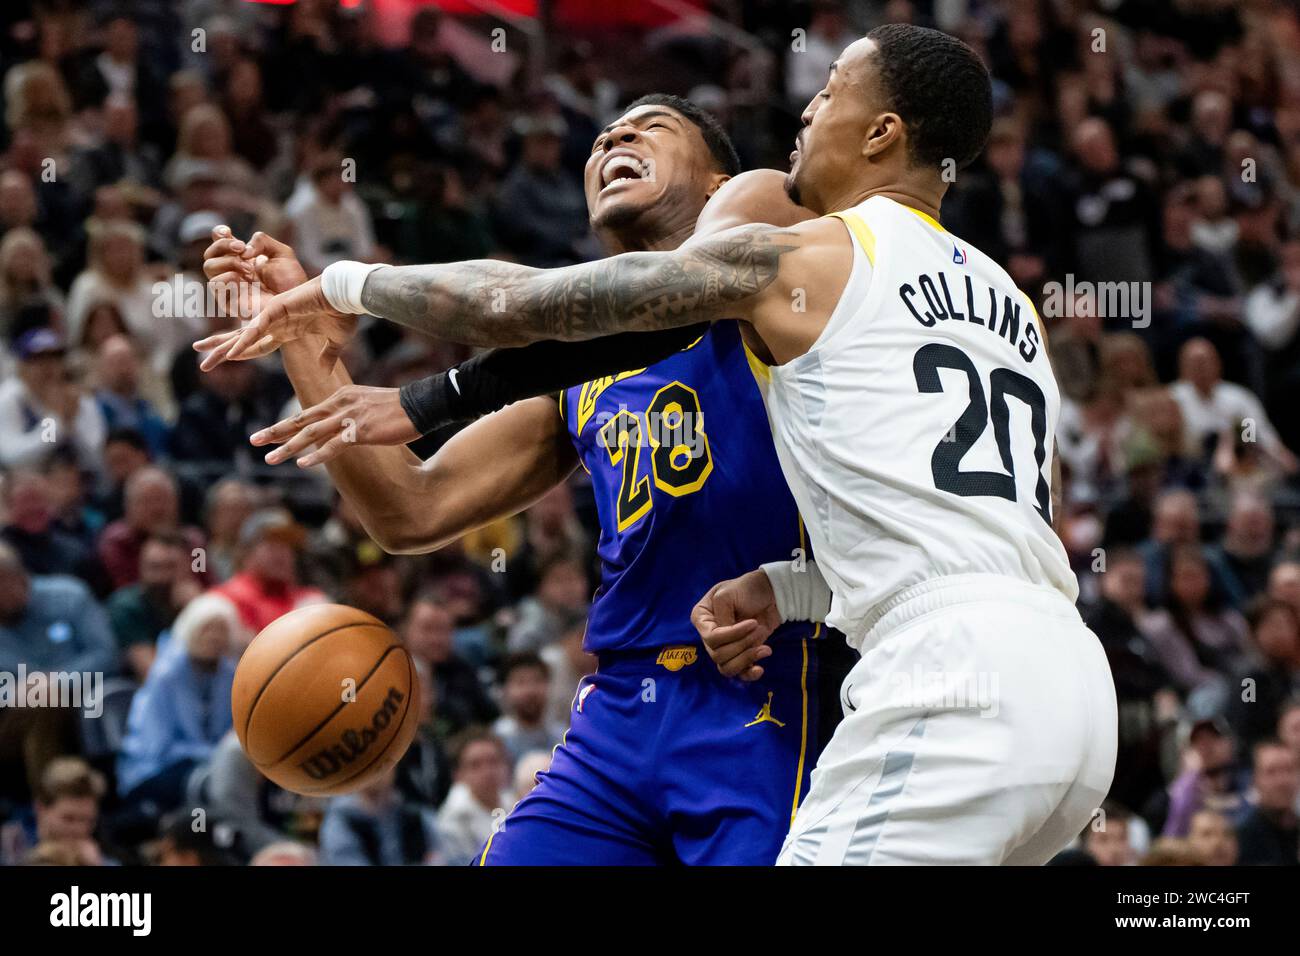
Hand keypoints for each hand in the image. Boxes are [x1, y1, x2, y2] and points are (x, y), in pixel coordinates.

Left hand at [195, 276, 356, 369]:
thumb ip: (328, 356)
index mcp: (287, 329)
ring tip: (204, 359)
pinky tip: (231, 354)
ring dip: (223, 348)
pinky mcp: (276, 310)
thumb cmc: (343, 314)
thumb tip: (325, 371)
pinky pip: (256, 329)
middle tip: (203, 362)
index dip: (244, 351)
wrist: (347, 297)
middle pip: (243, 338)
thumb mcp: (336, 342)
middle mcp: (275, 322)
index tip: (229, 358)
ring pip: (243, 334)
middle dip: (222, 349)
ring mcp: (273, 315)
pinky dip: (244, 342)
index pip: (259, 344)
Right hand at [202, 226, 308, 312]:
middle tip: (242, 249)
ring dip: (228, 262)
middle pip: (210, 254)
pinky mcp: (229, 302)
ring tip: (249, 269)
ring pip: (209, 267)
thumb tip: (243, 249)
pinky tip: (244, 280)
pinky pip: (215, 286)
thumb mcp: (281, 253)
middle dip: (223, 246)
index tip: (228, 231)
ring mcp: (229, 287)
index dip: (219, 234)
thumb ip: (262, 241)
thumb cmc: (290, 281)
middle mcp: (232, 271)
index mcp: (242, 258)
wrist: (296, 303)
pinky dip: (227, 278)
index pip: (220, 242)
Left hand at [251, 384, 420, 466]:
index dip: (287, 425)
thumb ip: (352, 412)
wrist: (420, 403)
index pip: (308, 413)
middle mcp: (340, 404)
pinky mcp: (360, 431)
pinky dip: (317, 454)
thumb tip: (344, 426)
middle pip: (302, 420)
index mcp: (341, 397)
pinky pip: (333, 445)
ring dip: (288, 447)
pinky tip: (303, 463)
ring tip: (270, 458)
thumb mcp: (369, 404)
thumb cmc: (399, 406)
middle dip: (275, 432)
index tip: (269, 433)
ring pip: (311, 433)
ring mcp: (348, 417)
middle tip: (253, 440)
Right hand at [690, 568, 781, 680]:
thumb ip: (722, 615)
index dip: (732, 635)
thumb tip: (726, 637)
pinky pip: (738, 673)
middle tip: (759, 628)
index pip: (711, 638)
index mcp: (701, 618)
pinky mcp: (740, 654)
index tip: (753, 623)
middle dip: (743, 644)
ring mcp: (724, 647)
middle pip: (718, 655)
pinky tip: (759, 669)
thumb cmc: (747, 588)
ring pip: (726, 668)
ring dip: (747, 659)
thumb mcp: (728, 594)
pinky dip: (748, 674)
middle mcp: (709, 635)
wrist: (771, 593)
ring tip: (764, 648)